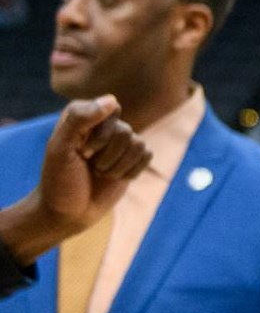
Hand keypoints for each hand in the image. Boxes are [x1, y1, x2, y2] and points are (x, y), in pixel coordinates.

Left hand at [0, 96, 151, 264]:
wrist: (68, 212)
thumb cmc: (59, 180)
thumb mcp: (60, 148)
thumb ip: (79, 119)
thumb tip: (112, 100)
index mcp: (83, 116)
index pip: (109, 110)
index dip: (100, 134)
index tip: (81, 151)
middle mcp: (103, 126)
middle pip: (125, 131)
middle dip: (108, 155)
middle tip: (89, 165)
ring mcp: (120, 143)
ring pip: (138, 144)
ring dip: (118, 166)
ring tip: (100, 173)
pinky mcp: (133, 159)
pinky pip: (147, 156)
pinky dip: (131, 171)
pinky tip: (114, 178)